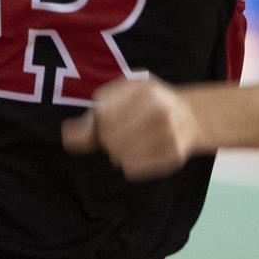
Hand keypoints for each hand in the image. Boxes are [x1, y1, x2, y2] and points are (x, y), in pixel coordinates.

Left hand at [60, 75, 204, 180]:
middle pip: (109, 139)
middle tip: (121, 135)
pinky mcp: (174, 155)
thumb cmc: (147, 105)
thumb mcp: (123, 98)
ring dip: (118, 154)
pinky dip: (130, 165)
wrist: (192, 116)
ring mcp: (169, 133)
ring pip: (120, 157)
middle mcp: (158, 109)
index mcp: (143, 88)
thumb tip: (66, 136)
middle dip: (109, 141)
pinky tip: (141, 153)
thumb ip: (93, 117)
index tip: (111, 121)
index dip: (100, 124)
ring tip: (131, 144)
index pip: (102, 116)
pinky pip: (134, 169)